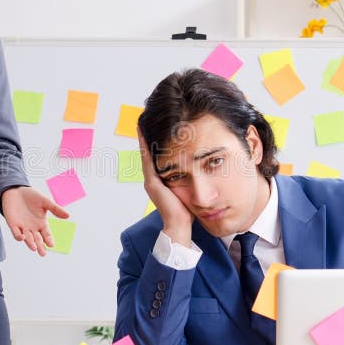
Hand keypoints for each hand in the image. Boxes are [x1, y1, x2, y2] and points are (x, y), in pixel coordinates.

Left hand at [2, 186, 68, 255]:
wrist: (16, 190)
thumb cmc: (31, 196)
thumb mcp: (45, 201)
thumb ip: (55, 209)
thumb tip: (68, 216)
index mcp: (41, 223)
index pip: (46, 234)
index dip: (49, 239)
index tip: (51, 245)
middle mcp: (32, 228)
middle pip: (37, 239)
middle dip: (40, 246)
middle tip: (43, 253)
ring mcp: (22, 227)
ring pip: (27, 238)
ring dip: (30, 243)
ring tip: (34, 248)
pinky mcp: (13, 224)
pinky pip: (16, 233)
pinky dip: (18, 236)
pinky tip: (22, 237)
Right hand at [138, 128, 192, 245]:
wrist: (180, 225)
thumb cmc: (186, 211)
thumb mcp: (188, 190)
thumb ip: (189, 179)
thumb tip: (200, 168)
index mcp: (161, 181)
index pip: (158, 158)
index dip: (156, 143)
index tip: (158, 127)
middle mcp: (153, 179)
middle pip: (150, 154)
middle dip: (148, 137)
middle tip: (146, 119)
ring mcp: (151, 181)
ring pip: (147, 154)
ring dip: (145, 139)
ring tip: (143, 123)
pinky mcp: (152, 182)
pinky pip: (148, 160)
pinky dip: (146, 147)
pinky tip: (144, 134)